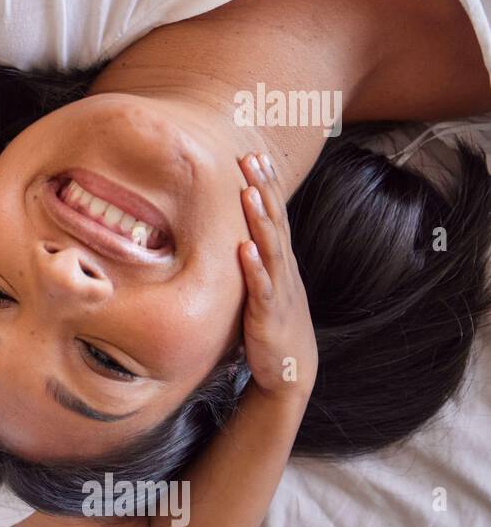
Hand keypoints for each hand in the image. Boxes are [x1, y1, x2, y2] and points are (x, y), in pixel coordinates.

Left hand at [237, 152, 317, 399]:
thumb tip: (234, 231)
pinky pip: (261, 288)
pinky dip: (253, 268)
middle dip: (263, 189)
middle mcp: (283, 270)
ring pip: (270, 249)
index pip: (275, 214)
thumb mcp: (265, 285)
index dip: (266, 185)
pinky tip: (244, 250)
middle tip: (251, 158)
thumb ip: (254, 259)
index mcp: (281, 261)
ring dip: (259, 220)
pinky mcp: (268, 315)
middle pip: (275, 222)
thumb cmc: (273, 325)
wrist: (291, 371)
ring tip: (248, 193)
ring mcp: (278, 291)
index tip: (254, 155)